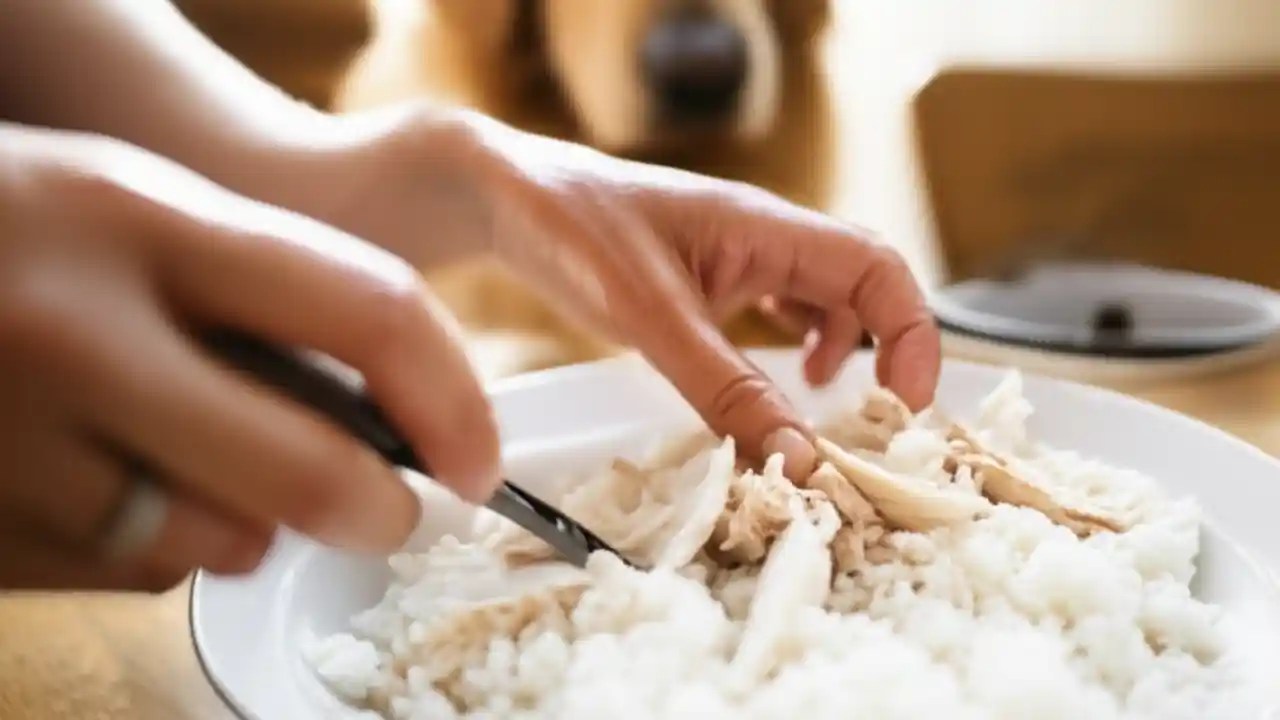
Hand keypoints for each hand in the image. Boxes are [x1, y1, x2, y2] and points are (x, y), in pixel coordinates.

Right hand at [0, 124, 497, 591]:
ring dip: (244, 523)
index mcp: (136, 215)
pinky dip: (153, 547)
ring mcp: (10, 441)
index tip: (480, 456)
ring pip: (216, 545)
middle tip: (391, 510)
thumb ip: (254, 291)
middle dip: (379, 508)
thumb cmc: (14, 232)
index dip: (454, 396)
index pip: (367, 306)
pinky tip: (104, 480)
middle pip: (306, 470)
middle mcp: (71, 330)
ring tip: (183, 453)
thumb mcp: (131, 211)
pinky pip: (127, 576)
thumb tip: (392, 411)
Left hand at [459, 114, 940, 476]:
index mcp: (767, 226)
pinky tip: (786, 378)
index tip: (905, 405)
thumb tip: (799, 457)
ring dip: (845, 350)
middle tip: (878, 421)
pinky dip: (800, 345)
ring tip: (830, 403)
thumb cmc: (573, 229)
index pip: (878, 266)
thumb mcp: (652, 318)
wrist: (508, 195)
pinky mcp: (713, 277)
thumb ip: (725, 389)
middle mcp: (766, 235)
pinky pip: (783, 307)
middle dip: (887, 350)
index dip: (912, 334)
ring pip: (827, 299)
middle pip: (865, 285)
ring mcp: (740, 254)